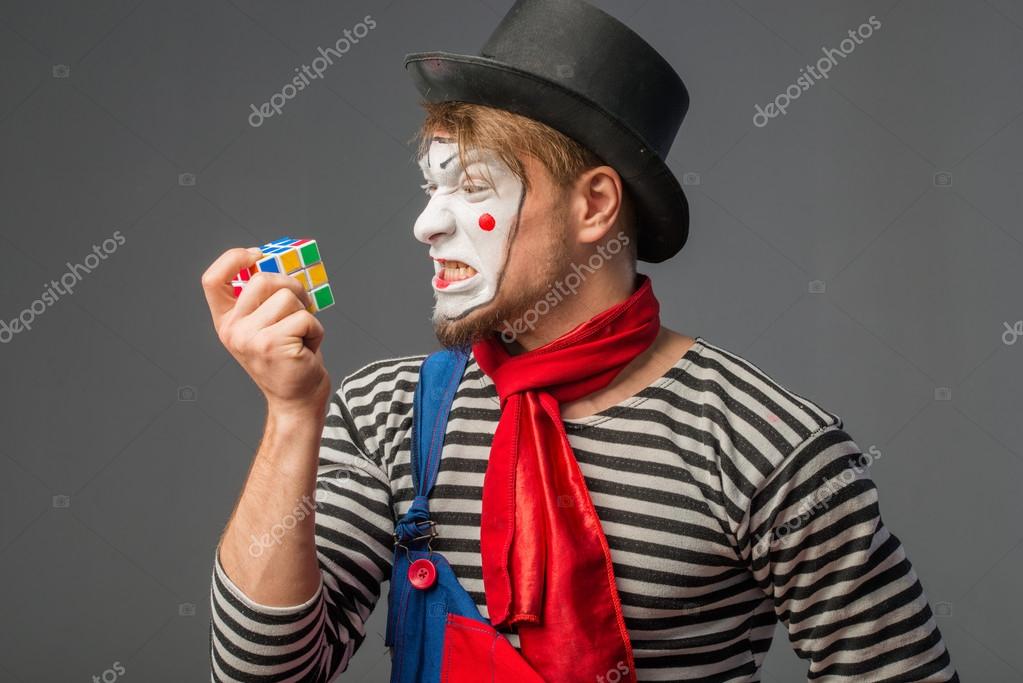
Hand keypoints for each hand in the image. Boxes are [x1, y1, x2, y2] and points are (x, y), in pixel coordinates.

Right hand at [201, 248, 329, 416]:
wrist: (298, 401)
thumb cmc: (290, 358)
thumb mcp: (269, 325)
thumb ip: (266, 298)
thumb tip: (278, 261)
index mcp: (227, 322)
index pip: (212, 280)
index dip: (233, 259)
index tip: (258, 255)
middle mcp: (232, 330)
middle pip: (263, 279)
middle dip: (292, 286)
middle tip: (301, 306)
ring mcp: (250, 338)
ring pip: (288, 297)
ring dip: (306, 314)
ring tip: (302, 337)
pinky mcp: (273, 345)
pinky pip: (305, 317)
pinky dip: (316, 330)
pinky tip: (308, 349)